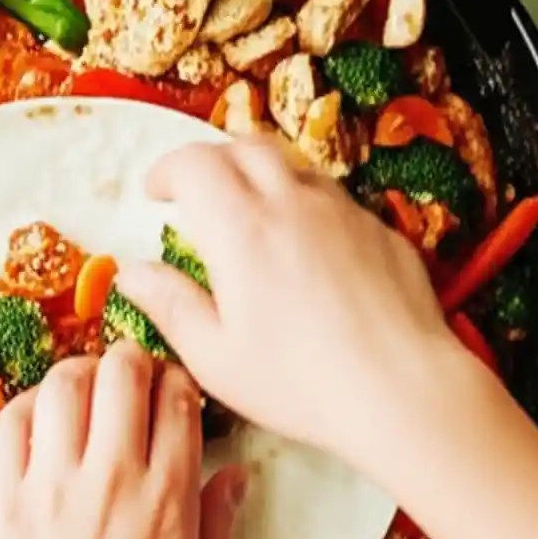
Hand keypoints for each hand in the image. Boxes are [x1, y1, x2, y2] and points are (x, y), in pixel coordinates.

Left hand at [0, 342, 244, 538]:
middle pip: (121, 374)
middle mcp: (110, 479)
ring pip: (63, 384)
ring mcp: (48, 486)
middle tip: (127, 377)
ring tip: (83, 389)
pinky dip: (26, 406)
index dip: (175, 379)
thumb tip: (236, 474)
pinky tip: (38, 419)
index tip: (170, 388)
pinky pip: (7, 424)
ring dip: (78, 375)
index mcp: (168, 499)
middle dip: (129, 363)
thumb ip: (217, 526)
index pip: (177, 399)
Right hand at [115, 137, 466, 467]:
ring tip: (251, 221)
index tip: (155, 194)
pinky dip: (306, 210)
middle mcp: (293, 205)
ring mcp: (344, 214)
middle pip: (245, 147)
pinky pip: (335, 202)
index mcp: (241, 230)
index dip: (167, 170)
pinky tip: (307, 255)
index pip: (194, 164)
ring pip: (293, 169)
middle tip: (195, 194)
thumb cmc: (301, 382)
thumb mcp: (215, 356)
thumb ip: (170, 304)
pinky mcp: (382, 232)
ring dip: (261, 180)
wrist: (406, 391)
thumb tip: (131, 272)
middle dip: (211, 160)